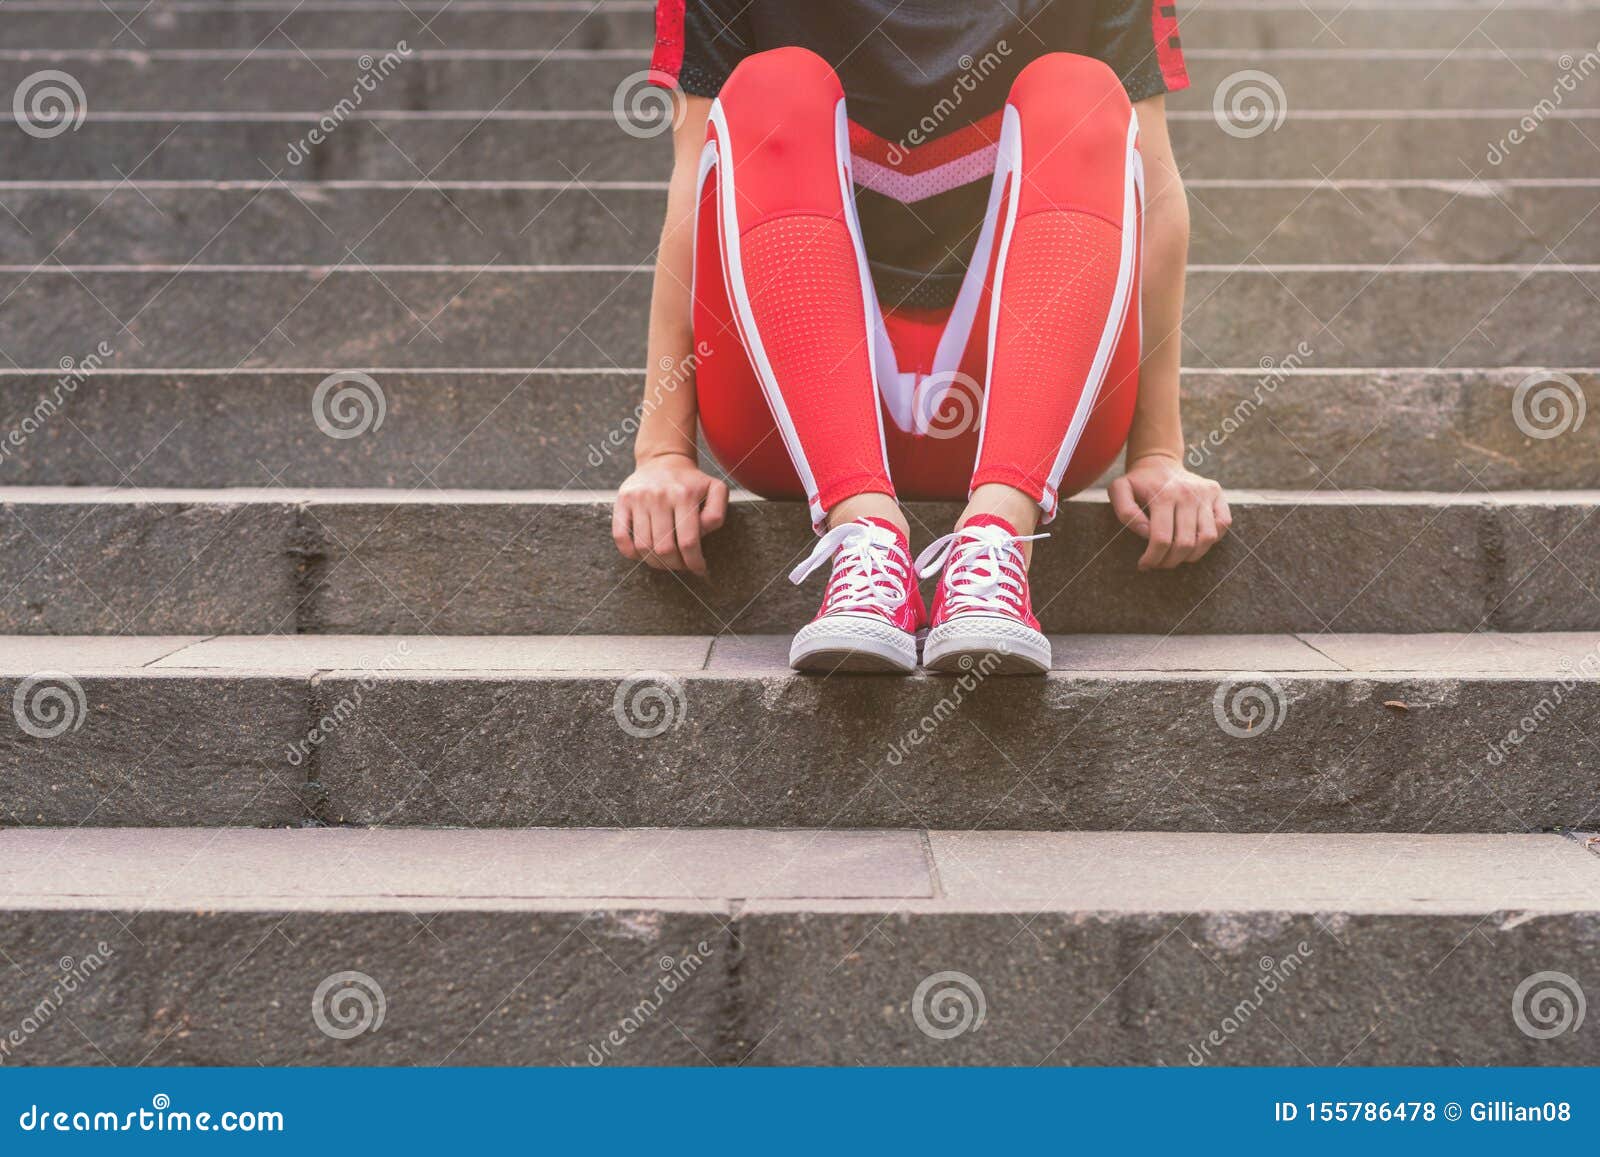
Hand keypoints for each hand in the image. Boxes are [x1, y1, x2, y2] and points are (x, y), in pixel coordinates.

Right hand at [613, 453, 729, 575]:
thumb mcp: (715, 489)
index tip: (699, 570)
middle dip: (676, 565)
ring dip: (656, 562)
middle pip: (665, 549)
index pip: (688, 542)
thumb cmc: (692, 482)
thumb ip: (716, 513)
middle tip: (682, 566)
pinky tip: (643, 554)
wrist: (663, 459)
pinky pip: (621, 536)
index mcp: (684, 495)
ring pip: (643, 547)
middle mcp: (659, 496)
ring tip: (666, 561)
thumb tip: (701, 533)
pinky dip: (631, 553)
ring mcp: (638, 499)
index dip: (694, 563)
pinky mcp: (622, 501)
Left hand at [1108, 453, 1230, 569]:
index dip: (1153, 558)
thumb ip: (1125, 512)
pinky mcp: (1217, 494)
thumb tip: (1145, 533)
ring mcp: (1206, 493)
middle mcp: (1189, 494)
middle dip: (1170, 561)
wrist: (1159, 460)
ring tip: (1176, 556)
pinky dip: (1211, 539)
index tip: (1144, 565)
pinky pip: (1223, 524)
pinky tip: (1194, 541)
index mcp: (1164, 495)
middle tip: (1159, 564)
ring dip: (1192, 555)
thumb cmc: (1138, 482)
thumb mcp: (1120, 490)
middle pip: (1185, 543)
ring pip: (1208, 538)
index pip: (1162, 539)